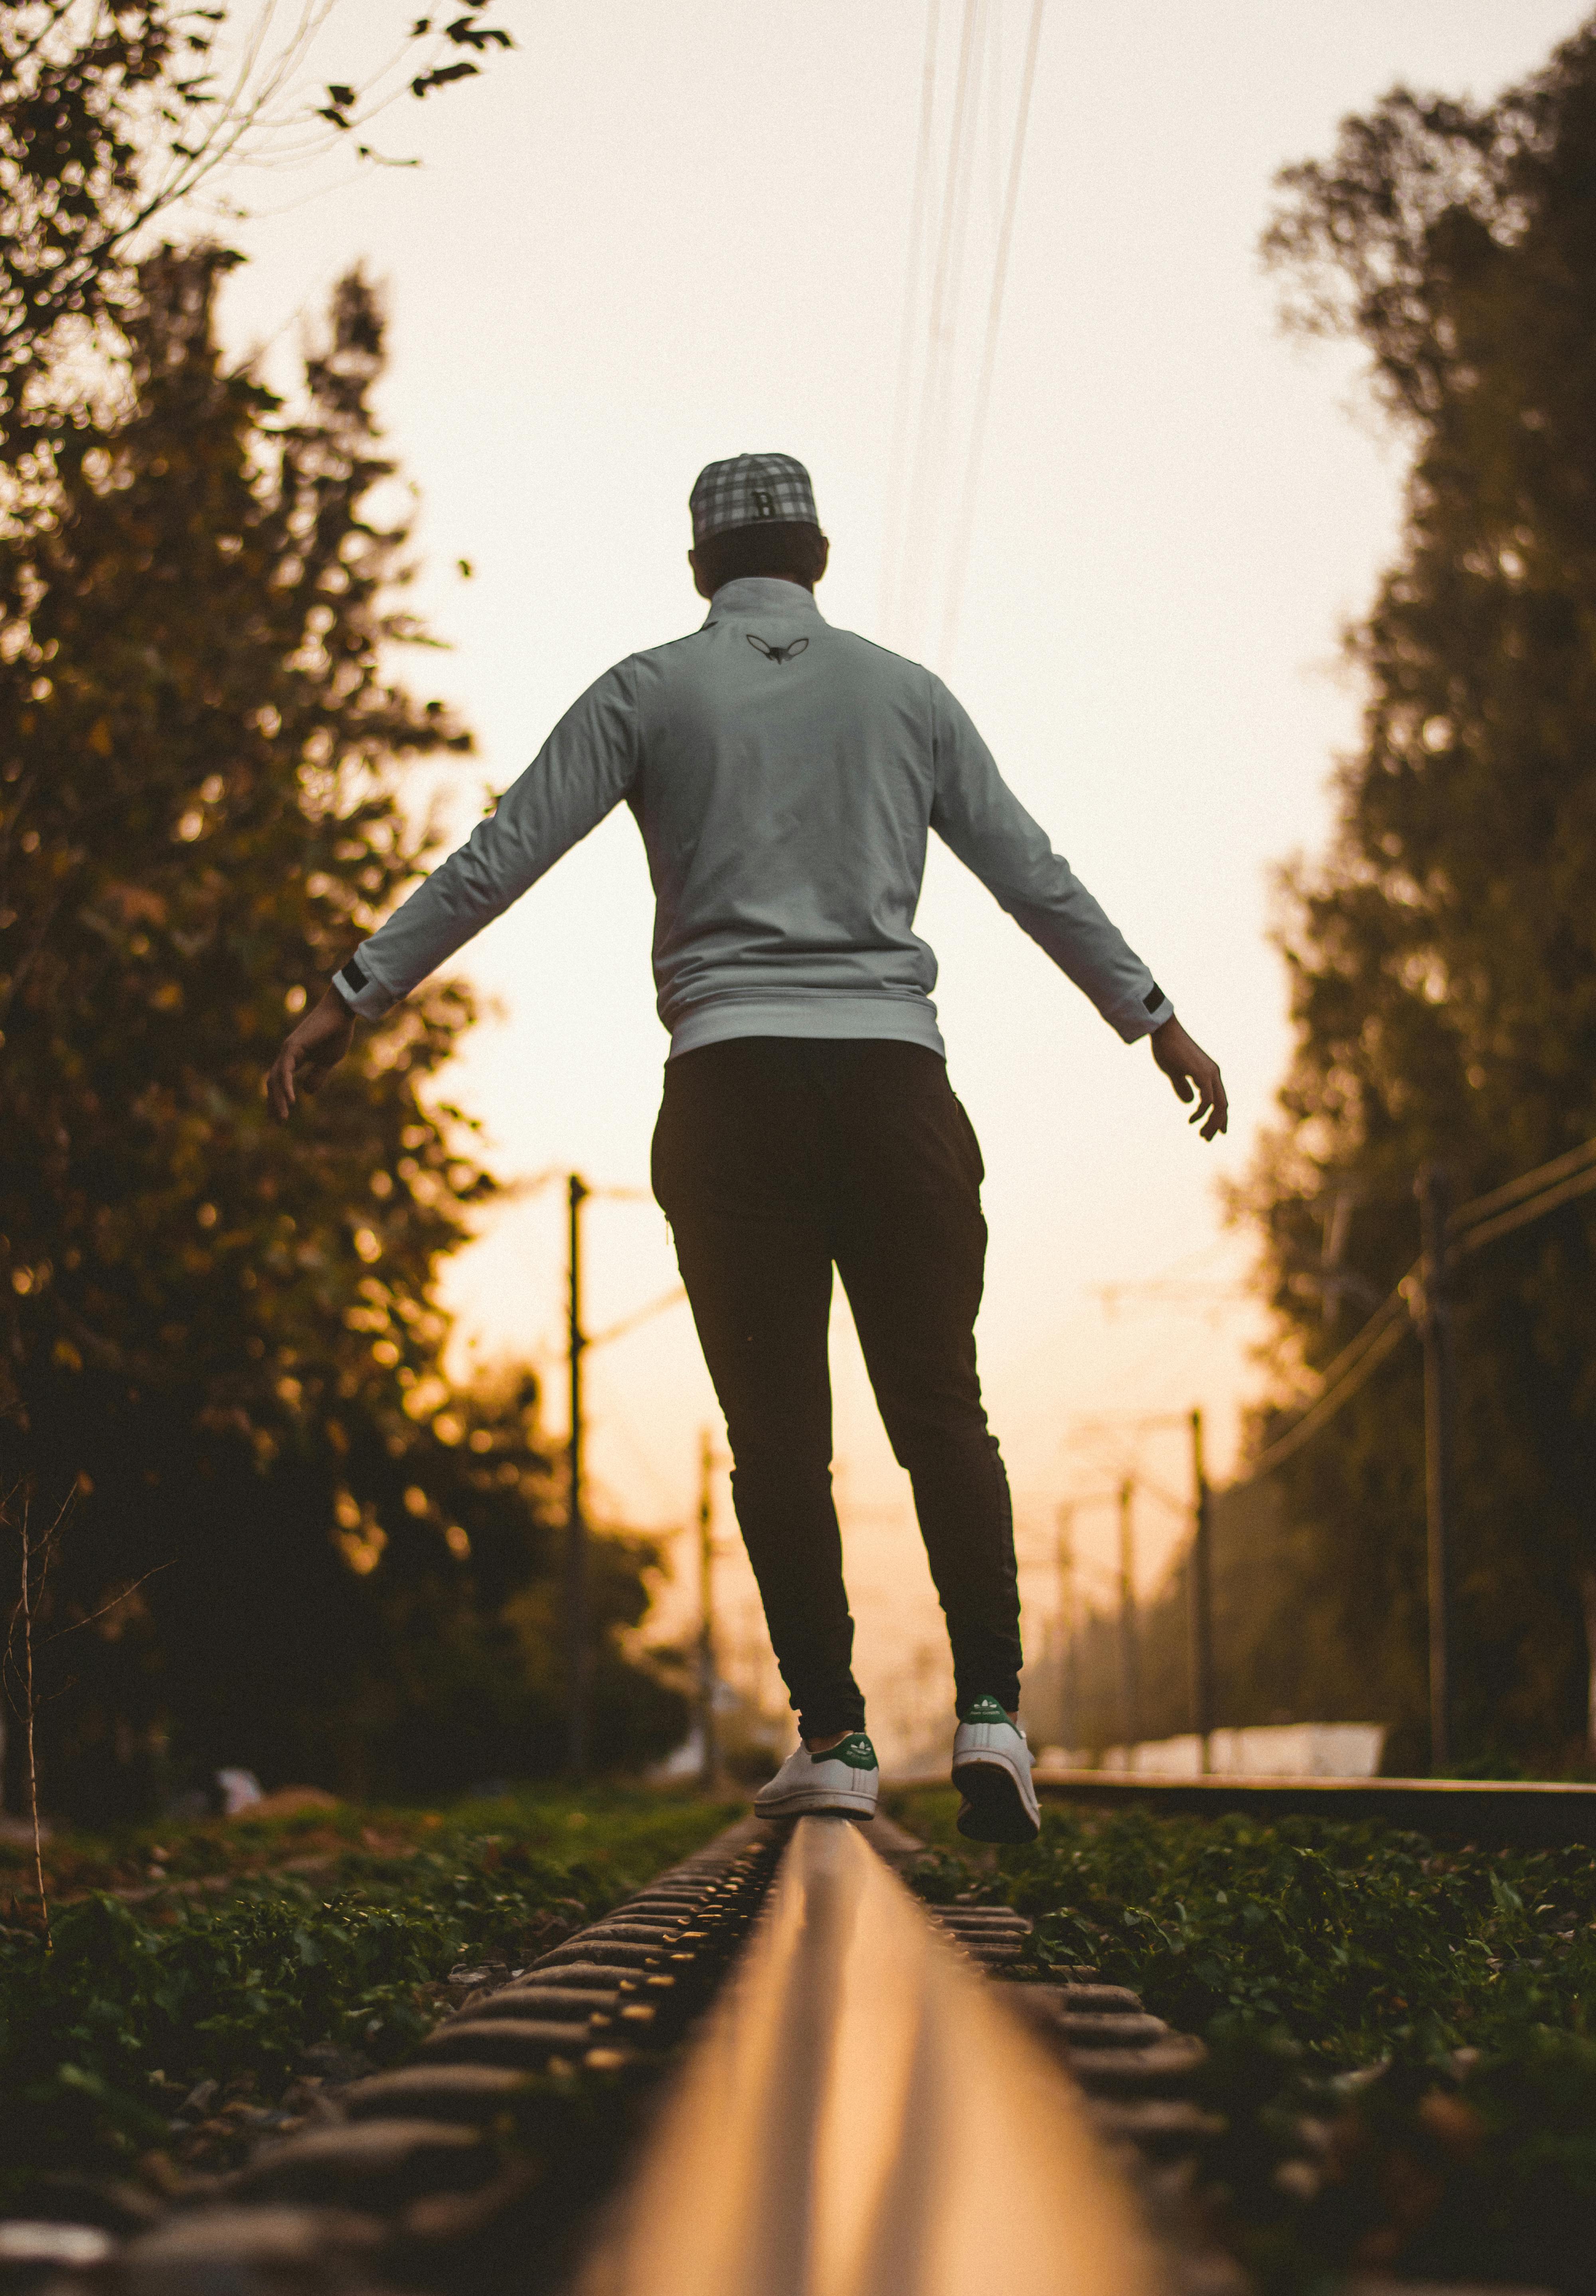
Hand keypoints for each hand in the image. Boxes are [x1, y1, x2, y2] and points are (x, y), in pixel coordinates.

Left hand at [267, 987, 354, 1120]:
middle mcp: (286, 1054)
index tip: (278, 1117)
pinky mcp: (293, 1047)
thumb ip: (317, 1075)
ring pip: (277, 1080)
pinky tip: (290, 1101)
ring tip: (282, 1119)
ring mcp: (287, 1050)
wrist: (341, 1013)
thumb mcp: (328, 1061)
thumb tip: (307, 1092)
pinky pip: (285, 1071)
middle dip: (274, 1104)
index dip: (278, 1099)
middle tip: (277, 1123)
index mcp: (294, 1057)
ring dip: (278, 1100)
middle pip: (274, 1083)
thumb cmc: (337, 1033)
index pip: (280, 1081)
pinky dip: (286, 1087)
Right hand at [1150, 1014, 1227, 1140]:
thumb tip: (1189, 1102)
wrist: (1164, 1031)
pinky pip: (1208, 1100)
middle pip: (1223, 1106)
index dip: (1220, 1118)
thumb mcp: (1175, 1073)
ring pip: (1219, 1105)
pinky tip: (1192, 1120)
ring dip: (1211, 1123)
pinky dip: (1201, 1113)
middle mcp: (1214, 1074)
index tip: (1217, 1133)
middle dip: (1216, 1124)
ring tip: (1201, 1134)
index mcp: (1210, 1073)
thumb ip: (1183, 1087)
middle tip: (1207, 1139)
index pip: (1221, 1100)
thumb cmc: (1167, 1049)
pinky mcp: (1202, 1073)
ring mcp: (1210, 1073)